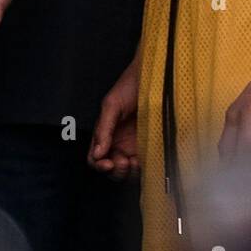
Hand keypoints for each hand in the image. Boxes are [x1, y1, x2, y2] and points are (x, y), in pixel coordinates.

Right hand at [89, 59, 140, 178]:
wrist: (154, 77)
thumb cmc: (130, 87)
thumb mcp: (112, 105)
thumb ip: (103, 129)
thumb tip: (98, 153)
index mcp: (105, 135)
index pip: (95, 158)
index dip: (99, 165)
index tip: (108, 163)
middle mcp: (119, 143)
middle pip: (111, 169)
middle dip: (116, 171)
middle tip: (123, 162)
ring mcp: (135, 146)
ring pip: (128, 172)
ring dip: (129, 173)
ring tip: (135, 162)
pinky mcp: (151, 147)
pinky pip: (145, 165)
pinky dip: (143, 169)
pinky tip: (145, 160)